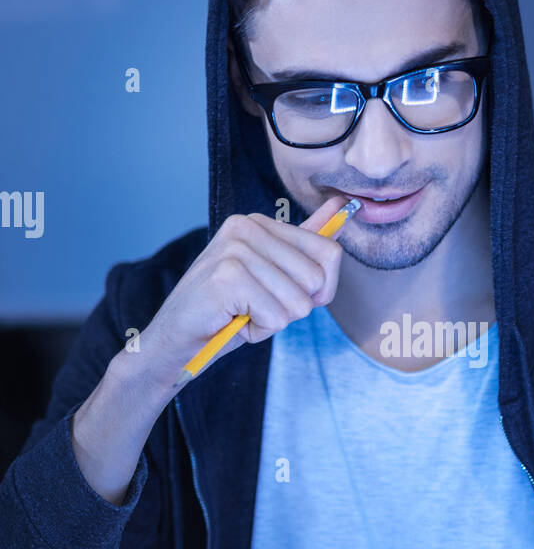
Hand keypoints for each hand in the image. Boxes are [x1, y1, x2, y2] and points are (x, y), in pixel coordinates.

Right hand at [135, 195, 347, 398]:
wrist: (176, 343)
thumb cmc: (226, 312)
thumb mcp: (271, 276)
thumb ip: (304, 245)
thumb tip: (342, 205)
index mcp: (257, 223)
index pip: (329, 253)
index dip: (317, 290)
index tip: (281, 294)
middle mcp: (245, 228)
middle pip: (317, 279)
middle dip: (293, 308)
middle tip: (255, 307)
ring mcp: (235, 250)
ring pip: (298, 302)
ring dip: (273, 321)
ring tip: (242, 314)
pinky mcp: (227, 278)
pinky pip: (277, 317)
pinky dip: (259, 331)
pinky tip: (233, 321)